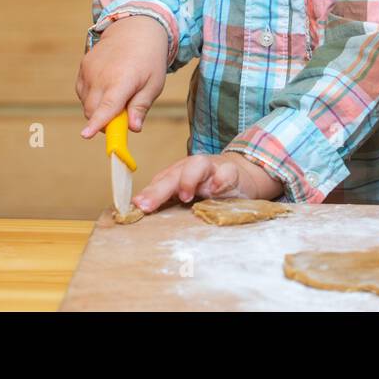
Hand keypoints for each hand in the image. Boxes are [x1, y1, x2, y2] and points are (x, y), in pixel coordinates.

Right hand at [76, 14, 169, 138]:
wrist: (136, 28)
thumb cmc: (149, 59)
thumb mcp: (154, 84)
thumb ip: (141, 107)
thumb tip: (133, 128)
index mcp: (123, 80)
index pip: (107, 106)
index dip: (97, 123)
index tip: (86, 135)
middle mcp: (102, 75)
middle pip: (92, 111)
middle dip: (104, 121)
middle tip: (124, 115)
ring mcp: (89, 70)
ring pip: (86, 103)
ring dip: (98, 108)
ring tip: (119, 93)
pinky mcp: (83, 66)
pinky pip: (82, 92)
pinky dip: (93, 97)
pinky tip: (108, 86)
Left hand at [132, 152, 284, 212]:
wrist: (242, 175)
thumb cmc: (208, 188)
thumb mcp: (187, 195)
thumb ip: (167, 202)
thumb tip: (138, 212)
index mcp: (177, 176)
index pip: (158, 183)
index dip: (147, 194)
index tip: (136, 207)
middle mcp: (190, 169)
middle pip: (172, 175)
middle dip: (158, 190)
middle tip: (146, 205)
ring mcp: (211, 169)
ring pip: (196, 165)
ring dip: (188, 179)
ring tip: (184, 196)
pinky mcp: (232, 172)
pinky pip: (226, 172)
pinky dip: (221, 179)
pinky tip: (216, 189)